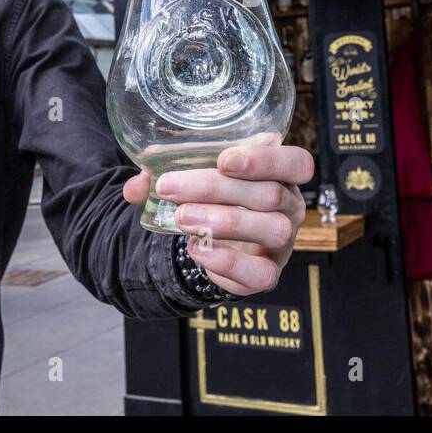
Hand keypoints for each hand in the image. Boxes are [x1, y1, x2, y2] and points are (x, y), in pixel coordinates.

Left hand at [122, 144, 314, 297]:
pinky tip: (197, 250)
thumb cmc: (212, 199)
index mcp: (280, 174)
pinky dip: (228, 262)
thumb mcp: (193, 178)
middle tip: (169, 187)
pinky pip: (261, 273)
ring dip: (223, 221)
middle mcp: (289, 206)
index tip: (223, 160)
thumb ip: (166, 176)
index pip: (296, 162)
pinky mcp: (269, 272)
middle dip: (215, 188)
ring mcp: (283, 242)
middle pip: (270, 193)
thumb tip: (135, 187)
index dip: (265, 159)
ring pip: (271, 229)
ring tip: (181, 219)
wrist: (215, 243)